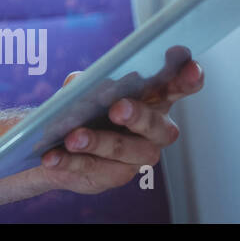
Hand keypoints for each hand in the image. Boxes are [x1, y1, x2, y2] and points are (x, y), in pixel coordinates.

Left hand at [36, 60, 204, 194]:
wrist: (56, 142)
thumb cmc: (83, 106)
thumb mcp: (81, 88)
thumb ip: (86, 82)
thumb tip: (83, 82)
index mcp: (153, 100)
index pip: (177, 88)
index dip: (187, 79)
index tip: (188, 65)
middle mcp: (154, 131)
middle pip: (157, 126)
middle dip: (138, 115)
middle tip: (118, 108)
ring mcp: (136, 157)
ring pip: (122, 149)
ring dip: (97, 142)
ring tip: (73, 137)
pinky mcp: (112, 176)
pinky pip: (92, 169)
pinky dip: (69, 161)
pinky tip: (51, 157)